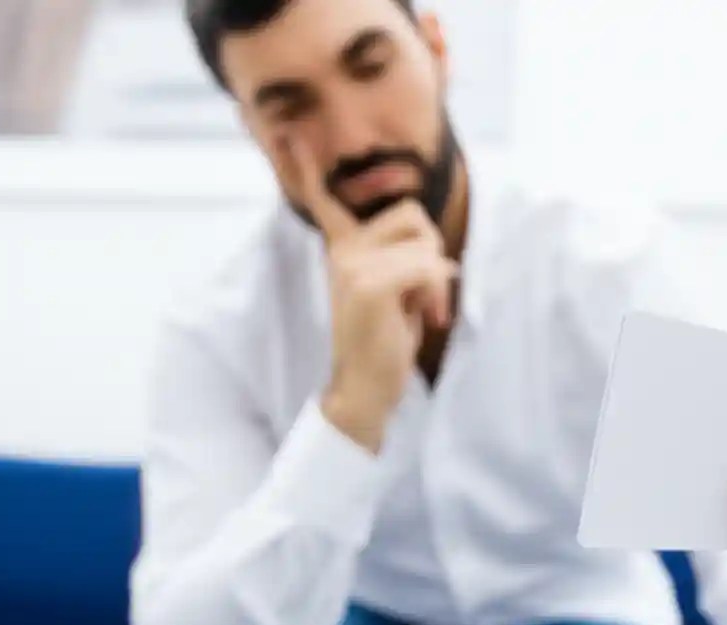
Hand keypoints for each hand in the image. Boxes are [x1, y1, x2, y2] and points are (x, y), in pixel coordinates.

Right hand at [287, 137, 457, 451]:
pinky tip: (429, 316)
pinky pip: (428, 266)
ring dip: (437, 279)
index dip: (303, 166)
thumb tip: (440, 258)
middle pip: (411, 214)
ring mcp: (352, 265)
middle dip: (431, 251)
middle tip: (423, 292)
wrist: (364, 388)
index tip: (286, 135)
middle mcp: (341, 250)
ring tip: (421, 307)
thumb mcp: (396, 292)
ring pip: (425, 242)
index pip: (323, 199)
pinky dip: (439, 292)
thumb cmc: (385, 340)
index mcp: (342, 248)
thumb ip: (404, 261)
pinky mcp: (370, 284)